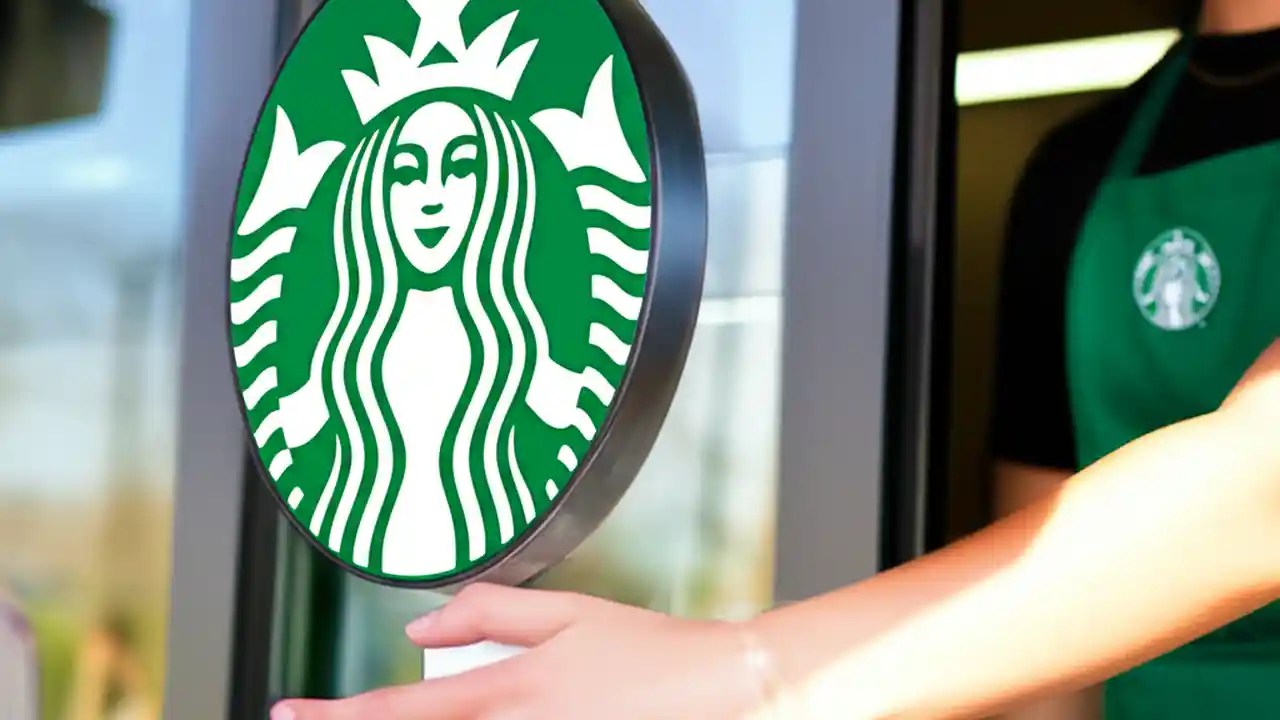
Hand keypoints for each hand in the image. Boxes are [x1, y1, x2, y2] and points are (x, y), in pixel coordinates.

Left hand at [272, 584, 772, 719]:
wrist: (722, 692)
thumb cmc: (652, 652)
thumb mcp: (567, 613)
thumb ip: (488, 612)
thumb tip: (423, 621)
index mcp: (510, 691)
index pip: (401, 711)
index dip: (334, 714)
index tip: (290, 710)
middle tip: (319, 715)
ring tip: (392, 711)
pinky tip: (469, 718)